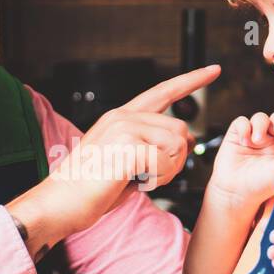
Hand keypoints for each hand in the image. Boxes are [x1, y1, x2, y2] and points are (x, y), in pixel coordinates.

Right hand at [7, 65, 220, 246]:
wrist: (61, 203)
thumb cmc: (90, 188)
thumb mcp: (126, 162)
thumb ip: (154, 147)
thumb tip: (187, 141)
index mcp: (121, 118)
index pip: (163, 92)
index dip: (190, 81)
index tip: (213, 70)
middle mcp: (123, 117)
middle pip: (179, 130)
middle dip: (176, 159)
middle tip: (150, 176)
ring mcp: (124, 129)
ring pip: (177, 145)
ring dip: (167, 171)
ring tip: (139, 179)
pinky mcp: (127, 146)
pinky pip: (166, 162)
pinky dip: (158, 179)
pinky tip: (136, 182)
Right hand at [207, 111, 273, 209]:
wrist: (238, 192)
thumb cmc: (263, 186)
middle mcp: (271, 138)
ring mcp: (254, 135)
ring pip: (260, 118)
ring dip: (260, 125)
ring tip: (256, 141)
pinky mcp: (238, 135)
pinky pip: (242, 122)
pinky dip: (244, 128)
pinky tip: (244, 141)